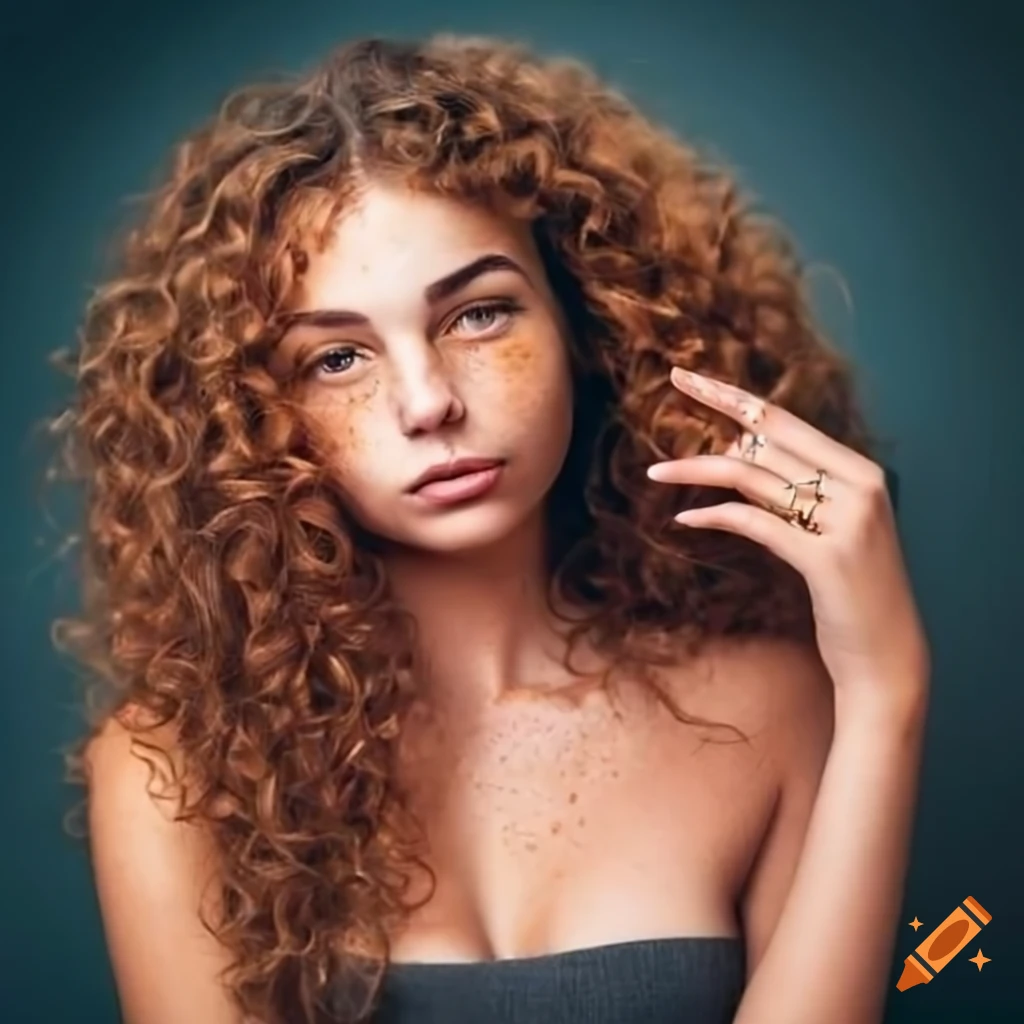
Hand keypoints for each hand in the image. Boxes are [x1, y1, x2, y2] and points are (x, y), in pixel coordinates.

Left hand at [646, 366, 929, 705]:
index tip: (695, 377)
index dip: (738, 396)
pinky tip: (684, 519)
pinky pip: (755, 522)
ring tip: (655, 471)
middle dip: (717, 403)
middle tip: (674, 380)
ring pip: (754, 476)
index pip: (788, 420)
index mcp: (861, 471)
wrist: (885, 653)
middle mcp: (859, 486)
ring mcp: (847, 520)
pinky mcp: (825, 558)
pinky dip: (715, 517)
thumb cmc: (850, 590)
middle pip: (771, 434)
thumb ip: (793, 490)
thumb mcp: (828, 528)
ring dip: (698, 470)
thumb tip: (737, 453)